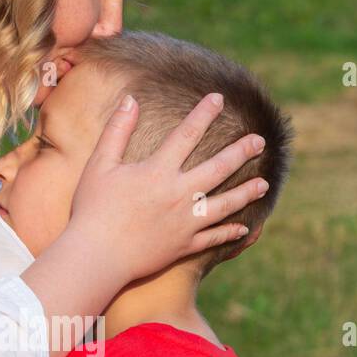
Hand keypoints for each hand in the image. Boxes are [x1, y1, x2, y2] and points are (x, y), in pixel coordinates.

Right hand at [69, 92, 268, 283]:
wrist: (96, 257)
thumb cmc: (92, 209)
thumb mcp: (99, 164)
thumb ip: (117, 130)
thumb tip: (130, 100)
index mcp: (158, 171)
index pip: (187, 134)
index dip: (204, 114)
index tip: (218, 99)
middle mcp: (178, 194)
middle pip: (218, 168)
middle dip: (241, 152)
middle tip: (259, 141)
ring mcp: (185, 222)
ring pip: (225, 204)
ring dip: (246, 192)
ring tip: (264, 183)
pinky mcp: (184, 246)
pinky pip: (213, 238)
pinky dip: (230, 233)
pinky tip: (244, 228)